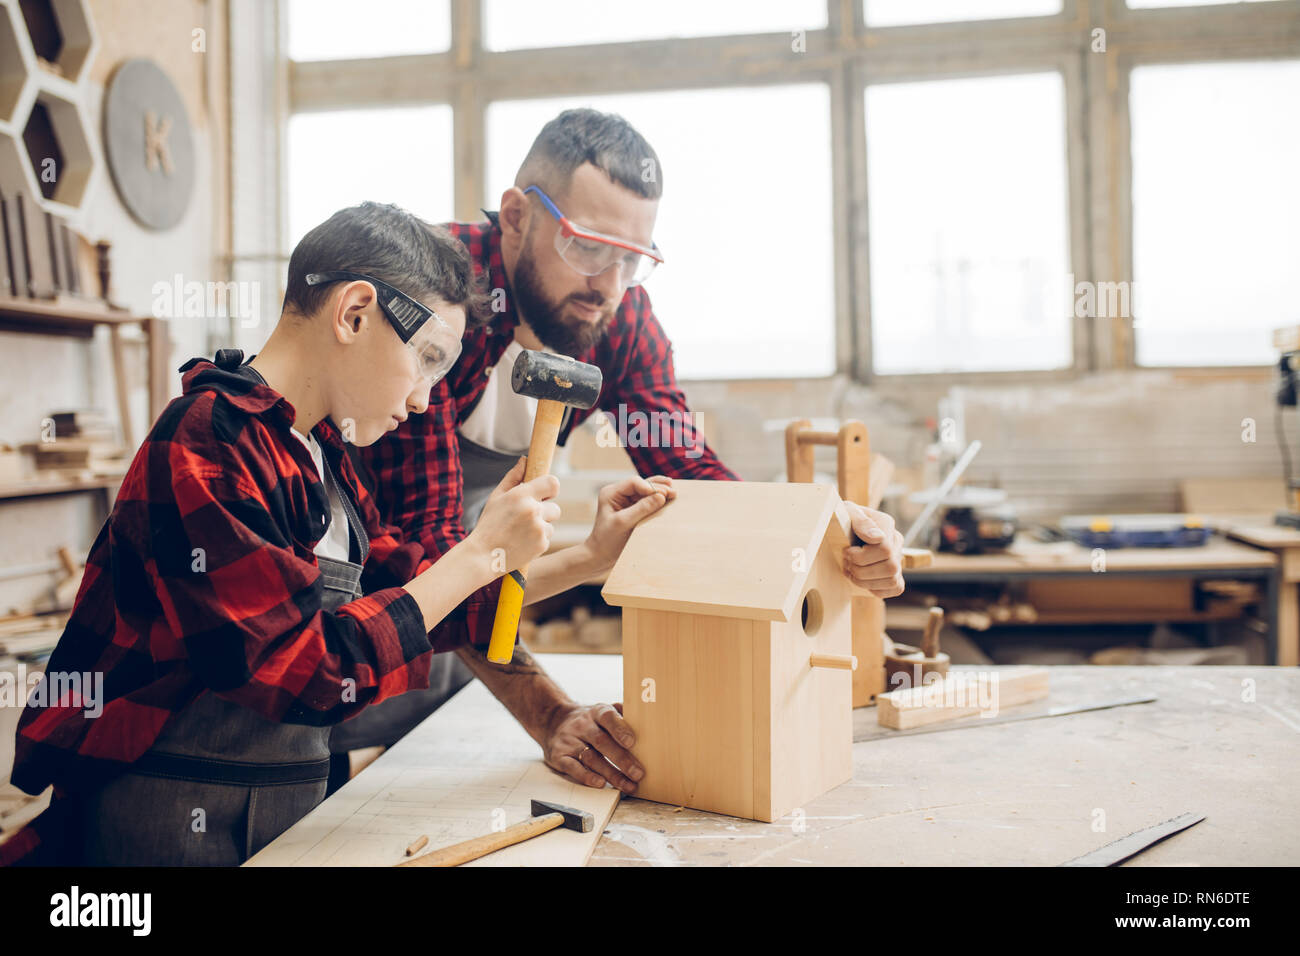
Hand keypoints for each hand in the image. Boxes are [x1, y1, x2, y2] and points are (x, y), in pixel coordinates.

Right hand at [467, 456, 560, 572]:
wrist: (483, 555)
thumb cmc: (489, 524)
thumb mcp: (497, 497)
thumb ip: (513, 477)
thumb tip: (524, 460)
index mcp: (522, 495)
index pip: (553, 483)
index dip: (551, 488)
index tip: (545, 494)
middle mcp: (533, 510)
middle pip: (555, 507)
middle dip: (545, 512)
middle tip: (526, 519)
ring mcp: (539, 528)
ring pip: (551, 523)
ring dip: (541, 526)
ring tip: (520, 532)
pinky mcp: (542, 544)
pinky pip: (547, 537)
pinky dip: (538, 540)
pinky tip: (521, 542)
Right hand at [542, 702, 642, 793]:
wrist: (553, 720)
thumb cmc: (589, 720)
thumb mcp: (603, 711)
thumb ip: (622, 714)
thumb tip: (648, 718)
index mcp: (596, 712)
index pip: (608, 718)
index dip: (620, 729)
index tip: (632, 742)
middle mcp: (582, 725)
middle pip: (602, 742)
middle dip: (622, 759)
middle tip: (638, 773)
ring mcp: (569, 740)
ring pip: (591, 758)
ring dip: (611, 773)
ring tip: (628, 785)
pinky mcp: (559, 755)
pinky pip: (573, 767)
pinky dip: (586, 776)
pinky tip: (600, 783)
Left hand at [584, 475, 674, 570]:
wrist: (600, 556)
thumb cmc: (607, 540)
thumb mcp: (624, 523)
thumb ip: (641, 509)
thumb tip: (661, 496)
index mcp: (611, 493)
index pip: (634, 482)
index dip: (650, 487)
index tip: (663, 495)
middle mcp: (619, 494)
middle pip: (642, 484)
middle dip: (658, 487)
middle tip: (674, 493)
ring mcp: (626, 501)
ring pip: (646, 491)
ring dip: (660, 491)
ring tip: (674, 491)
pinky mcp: (633, 509)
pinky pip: (648, 500)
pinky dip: (658, 500)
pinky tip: (669, 498)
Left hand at [841, 502, 904, 597]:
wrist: (842, 526)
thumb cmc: (844, 518)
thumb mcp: (848, 513)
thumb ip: (862, 522)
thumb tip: (877, 537)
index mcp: (886, 524)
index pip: (884, 549)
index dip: (861, 556)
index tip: (846, 552)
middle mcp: (896, 541)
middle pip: (891, 567)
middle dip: (862, 570)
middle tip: (847, 563)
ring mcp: (898, 558)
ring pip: (893, 580)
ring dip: (866, 581)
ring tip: (851, 571)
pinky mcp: (895, 573)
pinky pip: (895, 588)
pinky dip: (876, 588)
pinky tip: (862, 580)